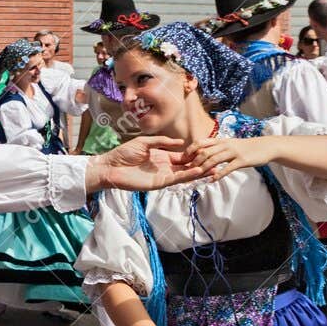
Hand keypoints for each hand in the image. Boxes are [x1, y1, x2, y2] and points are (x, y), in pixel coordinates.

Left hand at [89, 135, 212, 191]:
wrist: (109, 166)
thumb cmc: (123, 153)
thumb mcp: (145, 142)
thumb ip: (163, 142)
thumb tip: (181, 142)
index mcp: (163, 157)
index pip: (183, 157)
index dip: (194, 154)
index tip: (208, 151)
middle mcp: (165, 167)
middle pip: (187, 167)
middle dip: (201, 165)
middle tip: (217, 162)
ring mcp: (162, 176)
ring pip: (184, 174)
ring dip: (197, 172)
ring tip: (212, 168)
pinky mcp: (157, 183)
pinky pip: (175, 179)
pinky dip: (186, 176)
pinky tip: (197, 172)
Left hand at [181, 135, 278, 180]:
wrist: (266, 147)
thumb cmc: (246, 147)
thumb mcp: (229, 144)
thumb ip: (216, 148)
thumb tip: (202, 154)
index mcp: (221, 141)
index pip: (201, 143)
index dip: (190, 150)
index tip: (183, 159)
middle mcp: (225, 145)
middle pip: (205, 151)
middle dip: (194, 161)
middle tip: (186, 170)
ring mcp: (234, 152)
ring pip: (214, 159)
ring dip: (204, 168)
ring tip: (196, 176)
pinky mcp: (242, 160)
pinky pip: (228, 168)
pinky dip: (219, 174)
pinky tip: (212, 180)